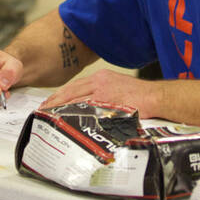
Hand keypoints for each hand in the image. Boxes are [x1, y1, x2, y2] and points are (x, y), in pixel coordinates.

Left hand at [40, 68, 160, 114]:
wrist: (157, 97)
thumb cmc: (141, 96)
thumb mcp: (118, 88)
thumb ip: (103, 95)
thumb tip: (90, 107)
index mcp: (101, 78)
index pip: (75, 86)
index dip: (59, 95)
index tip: (49, 103)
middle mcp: (100, 82)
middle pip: (71, 92)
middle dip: (55, 102)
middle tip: (43, 112)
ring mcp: (103, 92)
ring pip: (76, 100)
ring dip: (61, 110)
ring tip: (50, 118)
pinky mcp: (109, 103)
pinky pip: (87, 110)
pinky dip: (75, 115)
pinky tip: (67, 121)